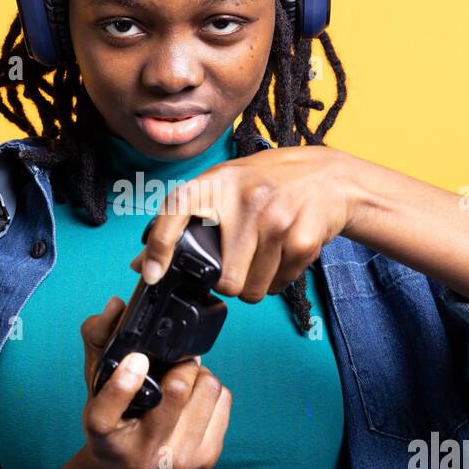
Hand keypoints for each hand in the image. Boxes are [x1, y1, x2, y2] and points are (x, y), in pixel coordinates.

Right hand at [79, 295, 231, 468]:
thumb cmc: (112, 422)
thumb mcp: (95, 386)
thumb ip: (98, 340)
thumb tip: (116, 304)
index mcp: (104, 435)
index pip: (111, 407)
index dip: (127, 379)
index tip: (137, 359)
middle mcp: (142, 455)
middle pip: (179, 390)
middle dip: (179, 365)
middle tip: (172, 364)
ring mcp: (178, 462)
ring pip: (208, 390)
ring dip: (198, 376)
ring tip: (183, 382)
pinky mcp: (206, 461)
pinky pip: (223, 400)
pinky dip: (210, 390)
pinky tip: (193, 400)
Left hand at [129, 144, 353, 302]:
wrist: (330, 177)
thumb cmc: (268, 184)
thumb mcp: (223, 187)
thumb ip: (182, 223)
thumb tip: (139, 267)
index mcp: (217, 182)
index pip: (175, 211)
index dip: (159, 246)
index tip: (152, 275)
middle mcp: (245, 199)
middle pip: (223, 279)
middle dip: (229, 283)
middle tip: (238, 265)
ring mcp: (276, 220)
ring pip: (251, 290)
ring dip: (255, 285)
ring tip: (263, 257)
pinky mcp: (303, 239)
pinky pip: (278, 286)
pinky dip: (278, 280)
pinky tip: (283, 254)